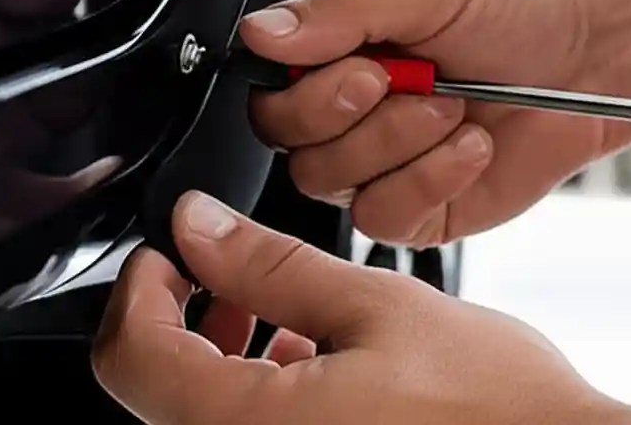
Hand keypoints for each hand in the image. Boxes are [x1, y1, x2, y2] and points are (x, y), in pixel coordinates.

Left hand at [92, 191, 630, 424]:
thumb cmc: (498, 410)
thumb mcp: (376, 306)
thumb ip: (269, 264)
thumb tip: (197, 225)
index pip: (131, 356)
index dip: (141, 287)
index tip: (172, 250)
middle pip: (155, 388)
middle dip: (179, 316)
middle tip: (223, 270)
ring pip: (198, 412)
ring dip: (215, 352)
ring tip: (274, 308)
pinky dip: (253, 392)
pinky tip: (310, 358)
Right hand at [239, 0, 612, 245]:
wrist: (589, 58)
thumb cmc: (510, 16)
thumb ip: (338, 7)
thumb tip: (261, 31)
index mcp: (330, 61)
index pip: (268, 97)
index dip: (310, 94)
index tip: (365, 66)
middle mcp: (343, 120)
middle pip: (292, 148)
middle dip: (360, 118)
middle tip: (413, 81)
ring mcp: (374, 171)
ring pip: (332, 185)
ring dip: (402, 143)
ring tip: (454, 108)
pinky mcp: (412, 212)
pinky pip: (383, 217)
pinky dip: (431, 179)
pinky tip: (469, 147)